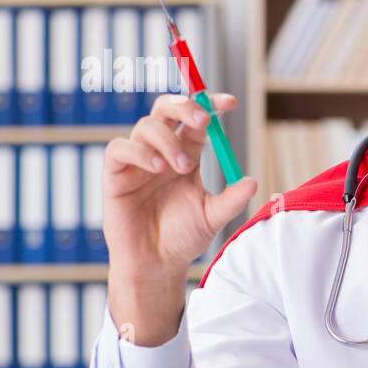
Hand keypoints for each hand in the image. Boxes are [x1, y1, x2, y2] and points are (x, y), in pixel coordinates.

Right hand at [103, 92, 257, 281]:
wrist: (156, 263)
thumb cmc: (182, 237)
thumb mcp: (212, 217)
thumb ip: (231, 199)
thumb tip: (252, 182)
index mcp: (186, 154)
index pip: (196, 120)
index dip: (210, 106)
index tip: (230, 103)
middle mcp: (161, 151)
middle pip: (166, 110)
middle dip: (185, 106)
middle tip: (204, 120)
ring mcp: (137, 161)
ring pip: (146, 126)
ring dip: (167, 140)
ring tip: (182, 167)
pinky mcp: (115, 174)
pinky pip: (119, 148)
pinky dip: (139, 151)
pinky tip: (157, 167)